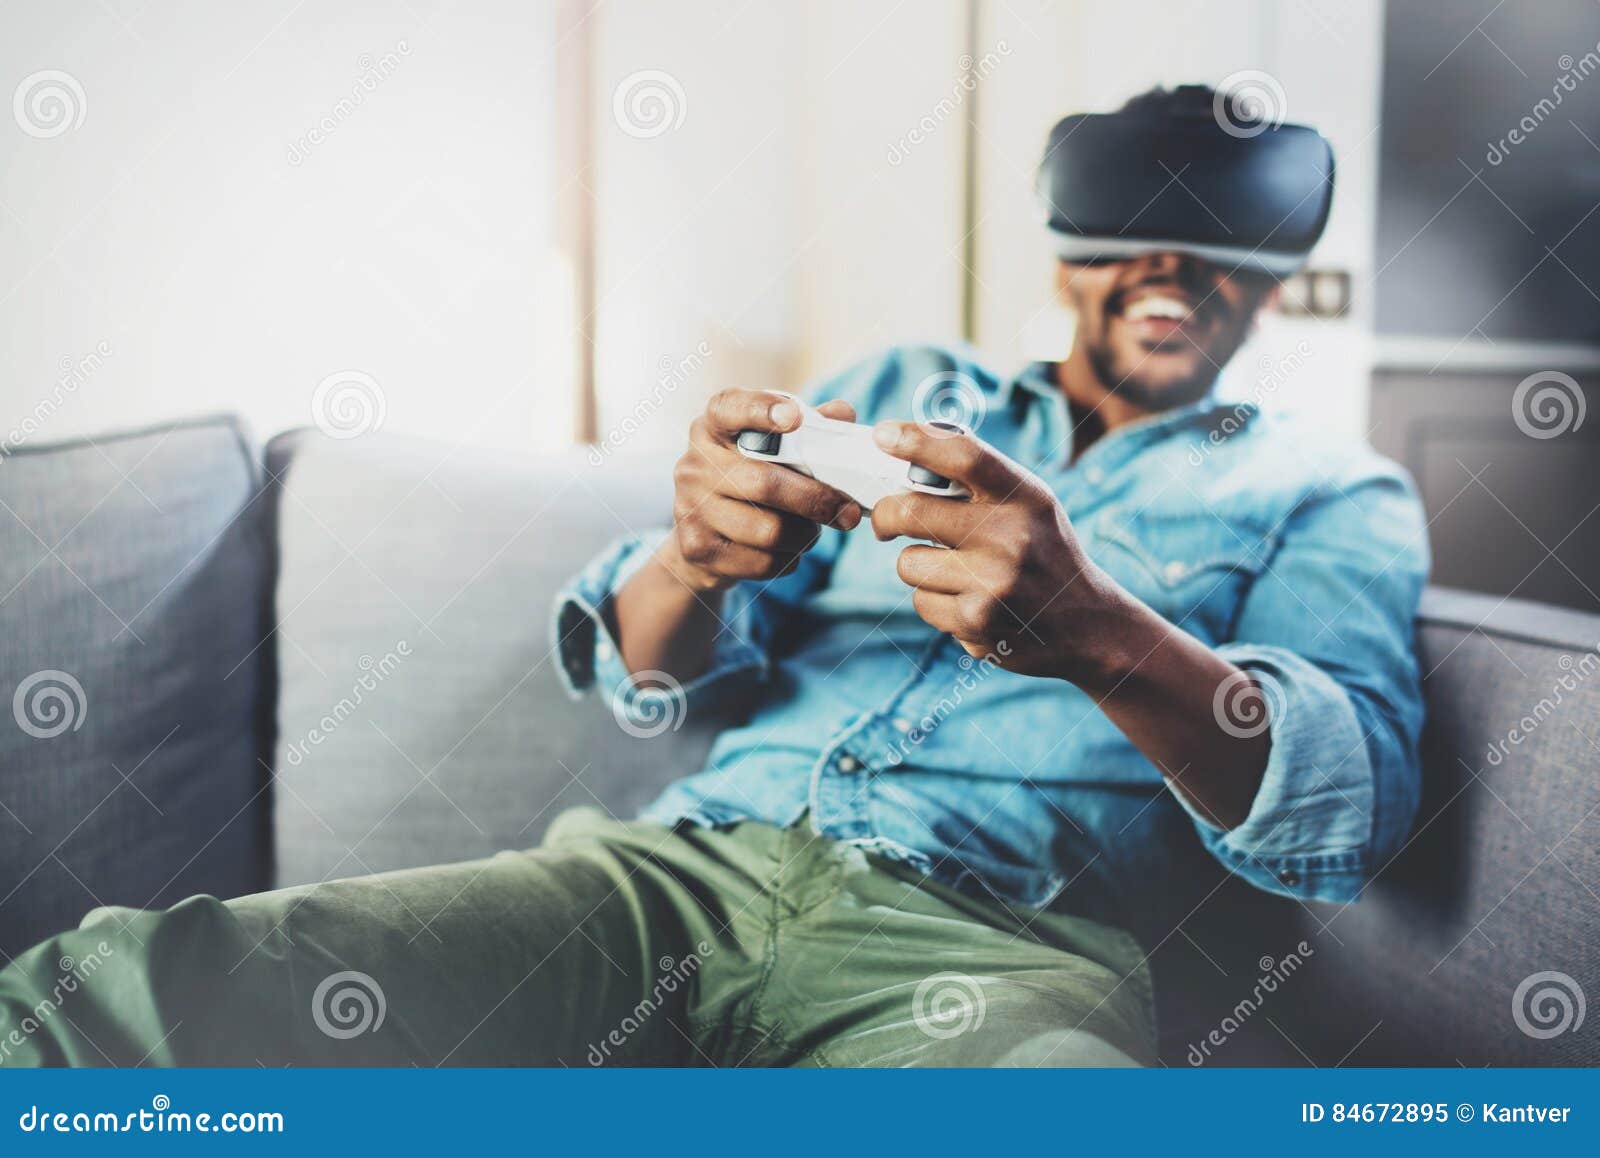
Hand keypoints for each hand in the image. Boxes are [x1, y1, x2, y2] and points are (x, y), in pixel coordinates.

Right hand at [661, 389, 862, 592]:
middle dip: (816, 499)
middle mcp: (695, 465)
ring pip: (770, 530)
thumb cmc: (748, 479)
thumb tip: (843, 413)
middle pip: (765, 483)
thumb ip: (807, 428)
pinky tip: (787, 548)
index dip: (763, 410)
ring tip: (811, 529)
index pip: (731, 409)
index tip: (794, 418)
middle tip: (849, 511)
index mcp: (713, 428)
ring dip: (805, 534)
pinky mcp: (698, 549)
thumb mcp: (770, 449)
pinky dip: (789, 558)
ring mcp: (692, 508)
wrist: (701, 536)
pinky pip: (764, 561)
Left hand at [869, 420, 1119, 679]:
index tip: (884, 435)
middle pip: (912, 512)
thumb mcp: (1029, 504)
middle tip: (884, 520)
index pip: (964, 455)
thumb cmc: (1043, 550)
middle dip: (884, 515)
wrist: (1086, 622)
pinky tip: (967, 601)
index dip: (915, 441)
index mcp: (1025, 497)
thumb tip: (906, 455)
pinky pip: (921, 602)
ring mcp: (993, 582)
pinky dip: (933, 601)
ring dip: (918, 566)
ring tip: (953, 571)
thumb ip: (979, 482)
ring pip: (908, 563)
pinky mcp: (977, 622)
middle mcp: (1011, 537)